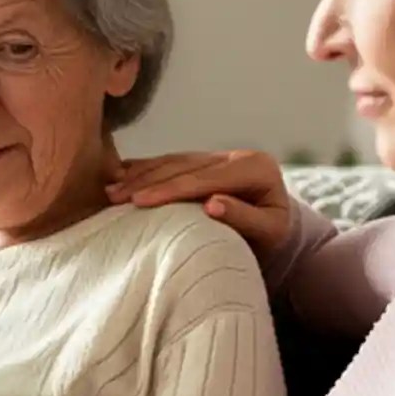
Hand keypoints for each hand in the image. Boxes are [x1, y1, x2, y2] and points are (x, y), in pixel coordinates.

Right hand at [105, 148, 291, 257]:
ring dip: (140, 174)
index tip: (139, 201)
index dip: (170, 190)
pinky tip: (122, 173)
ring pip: (174, 161)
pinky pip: (172, 162)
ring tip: (112, 188)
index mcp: (256, 168)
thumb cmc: (275, 239)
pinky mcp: (207, 161)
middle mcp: (236, 156)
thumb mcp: (270, 232)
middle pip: (184, 166)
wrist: (282, 232)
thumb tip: (212, 204)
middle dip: (146, 180)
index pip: (204, 178)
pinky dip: (146, 168)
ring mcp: (220, 156)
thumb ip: (244, 217)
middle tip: (115, 196)